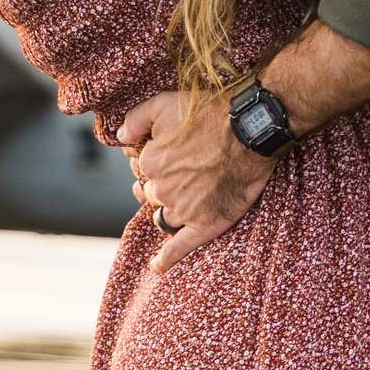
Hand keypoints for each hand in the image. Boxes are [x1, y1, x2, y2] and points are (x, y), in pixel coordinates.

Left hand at [117, 90, 274, 273]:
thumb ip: (135, 120)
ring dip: (168, 212)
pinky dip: (166, 260)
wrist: (249, 129)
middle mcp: (162, 190)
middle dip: (161, 187)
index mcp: (149, 163)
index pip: (142, 171)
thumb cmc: (208, 113)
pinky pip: (179, 248)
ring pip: (165, 217)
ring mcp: (183, 210)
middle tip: (183, 174)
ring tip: (182, 201)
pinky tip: (157, 267)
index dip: (154, 164)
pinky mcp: (205, 224)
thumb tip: (120, 139)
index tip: (171, 156)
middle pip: (153, 195)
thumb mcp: (164, 103)